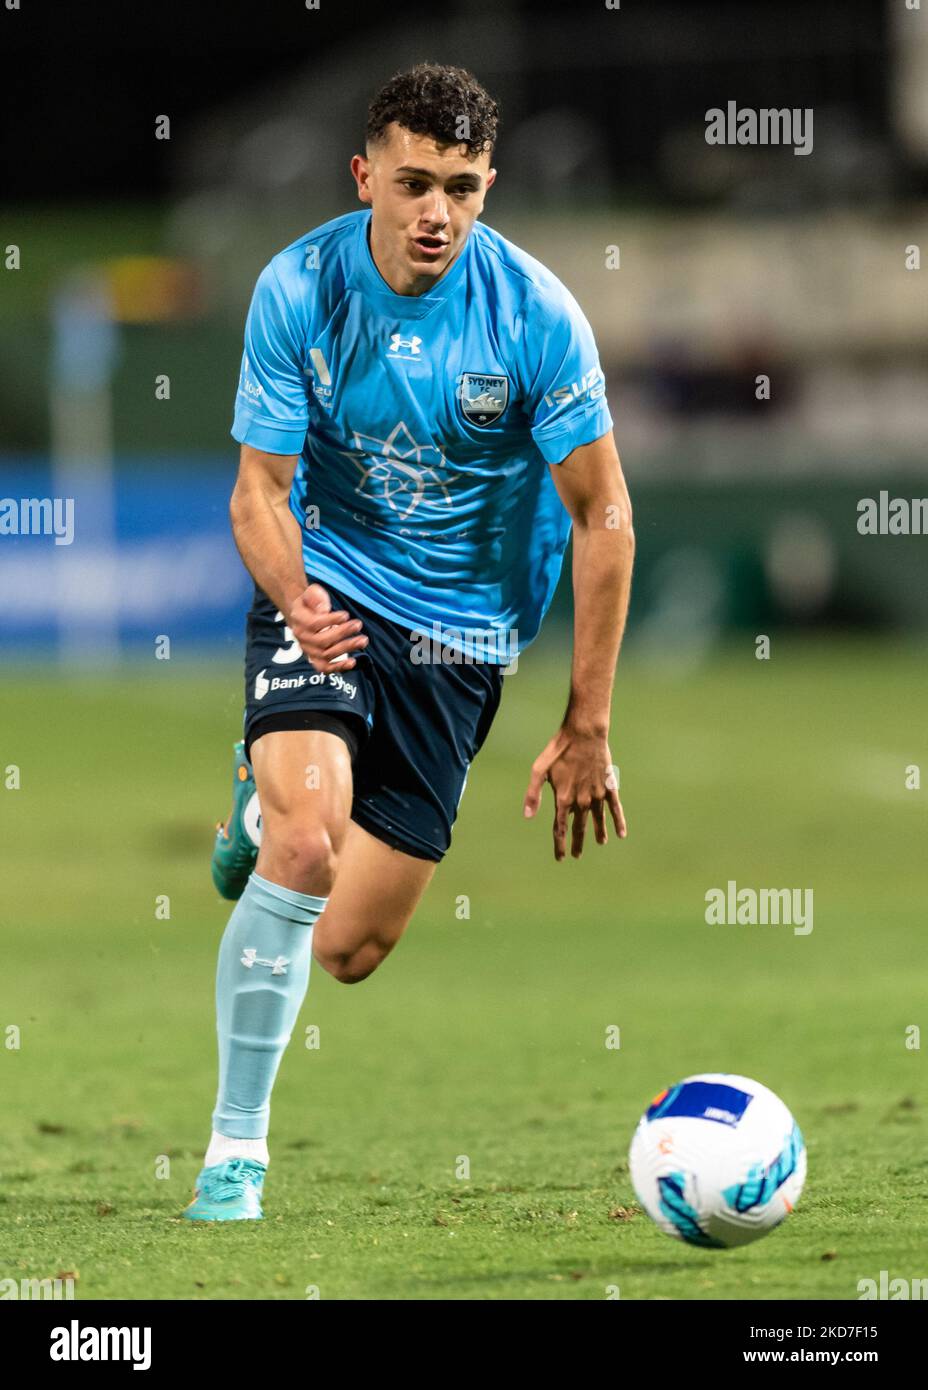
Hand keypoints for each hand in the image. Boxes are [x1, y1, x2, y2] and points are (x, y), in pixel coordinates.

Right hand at [288, 582, 367, 672]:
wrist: (302, 614)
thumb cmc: (311, 602)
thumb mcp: (312, 592)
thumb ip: (317, 598)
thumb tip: (324, 609)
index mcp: (299, 619)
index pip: (314, 623)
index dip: (331, 620)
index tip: (346, 615)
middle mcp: (302, 637)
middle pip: (321, 641)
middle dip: (342, 633)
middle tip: (358, 625)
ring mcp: (308, 650)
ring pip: (326, 654)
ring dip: (346, 648)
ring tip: (362, 640)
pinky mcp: (315, 658)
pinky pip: (324, 667)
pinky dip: (338, 667)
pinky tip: (352, 662)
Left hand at [523, 727, 626, 860]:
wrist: (584, 733)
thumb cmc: (559, 749)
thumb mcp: (539, 769)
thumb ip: (534, 794)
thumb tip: (528, 817)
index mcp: (563, 798)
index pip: (560, 829)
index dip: (560, 845)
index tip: (561, 857)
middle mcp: (581, 801)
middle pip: (579, 828)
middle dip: (577, 843)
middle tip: (577, 855)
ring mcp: (597, 795)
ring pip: (598, 820)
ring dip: (598, 833)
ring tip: (600, 842)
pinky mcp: (609, 787)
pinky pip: (615, 809)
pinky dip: (619, 822)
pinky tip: (621, 834)